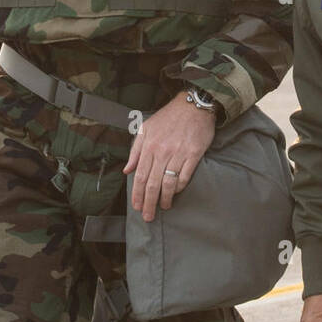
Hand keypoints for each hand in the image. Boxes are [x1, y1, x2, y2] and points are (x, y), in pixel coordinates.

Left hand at [122, 91, 215, 221]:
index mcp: (149, 145)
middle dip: (149, 203)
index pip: (141, 176)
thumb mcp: (146, 128)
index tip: (137, 207)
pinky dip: (179, 187)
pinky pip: (185, 176)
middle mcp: (162, 151)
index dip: (138, 194)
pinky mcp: (194, 154)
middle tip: (148, 216)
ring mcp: (178, 153)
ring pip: (168, 183)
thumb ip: (135, 150)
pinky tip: (175, 192)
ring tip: (163, 207)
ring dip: (165, 199)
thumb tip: (127, 170)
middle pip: (153, 183)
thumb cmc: (168, 117)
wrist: (193, 105)